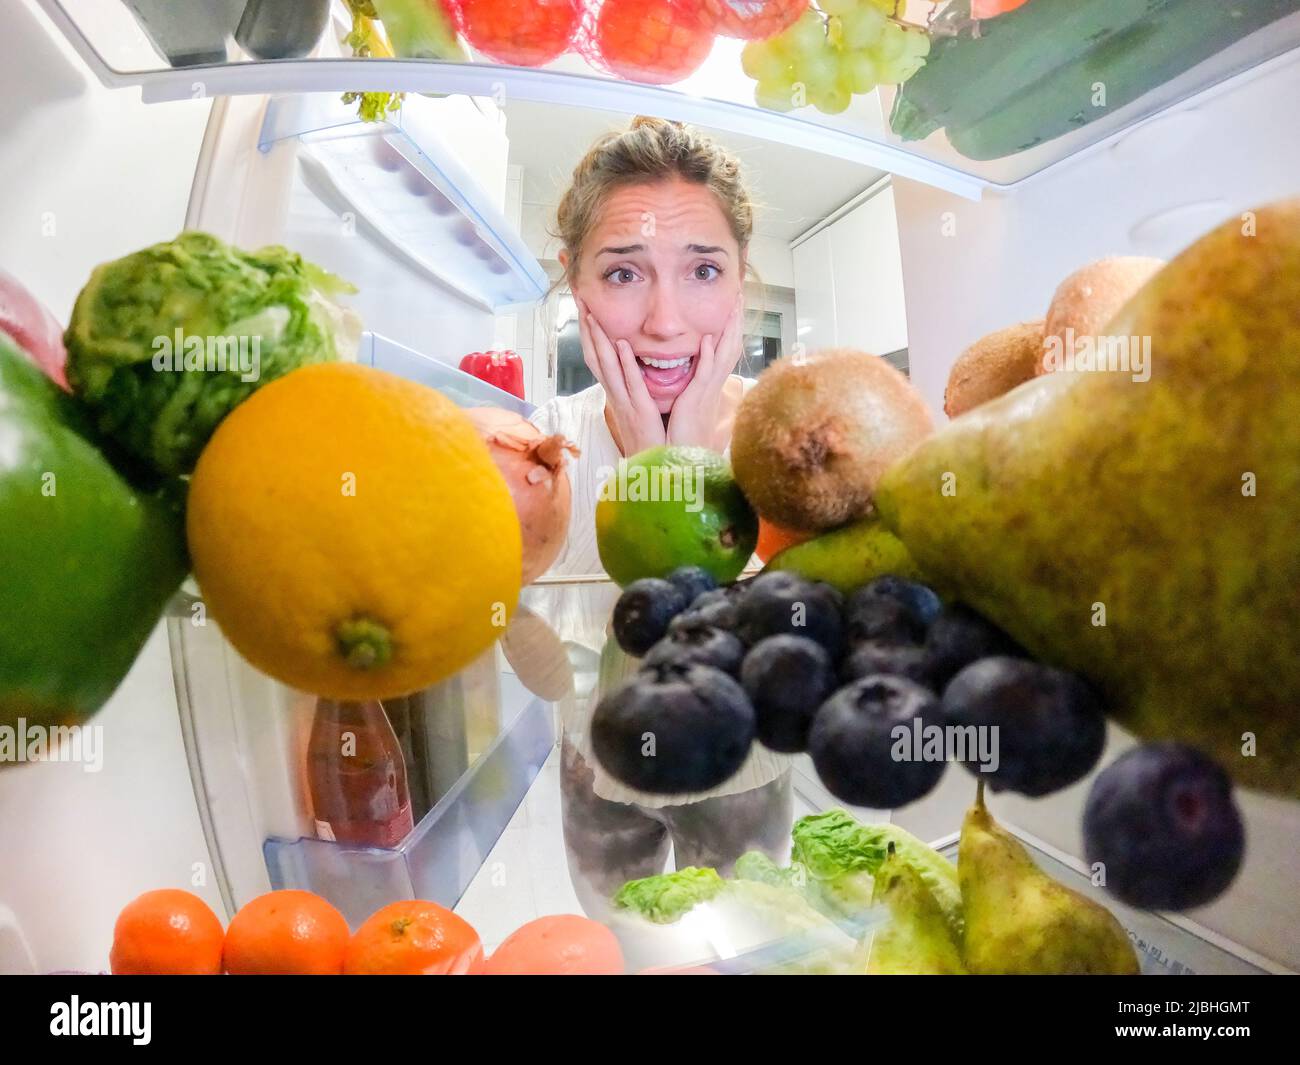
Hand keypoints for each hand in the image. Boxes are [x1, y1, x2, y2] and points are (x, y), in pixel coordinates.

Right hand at [574, 294, 664, 455]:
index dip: (591, 336)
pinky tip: (620, 344)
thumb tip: (632, 374)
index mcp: (617, 395)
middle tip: (580, 302)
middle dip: (587, 330)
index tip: (585, 311)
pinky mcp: (639, 411)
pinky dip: (624, 364)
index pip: (599, 360)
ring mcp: (625, 403)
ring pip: (607, 367)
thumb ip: (635, 392)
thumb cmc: (649, 441)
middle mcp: (615, 396)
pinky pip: (630, 384)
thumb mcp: (639, 412)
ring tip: (592, 315)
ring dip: (599, 340)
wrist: (653, 469)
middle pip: (595, 357)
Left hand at [666, 292, 744, 449]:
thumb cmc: (685, 437)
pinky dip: (708, 356)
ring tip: (733, 307)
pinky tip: (708, 339)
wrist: (685, 461)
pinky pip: (704, 375)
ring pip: (723, 355)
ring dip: (728, 330)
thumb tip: (695, 376)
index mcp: (710, 386)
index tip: (734, 307)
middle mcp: (713, 386)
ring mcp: (707, 392)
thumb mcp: (690, 406)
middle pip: (730, 346)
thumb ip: (694, 388)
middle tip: (740, 296)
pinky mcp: (697, 400)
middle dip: (736, 321)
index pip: (724, 350)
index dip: (731, 328)